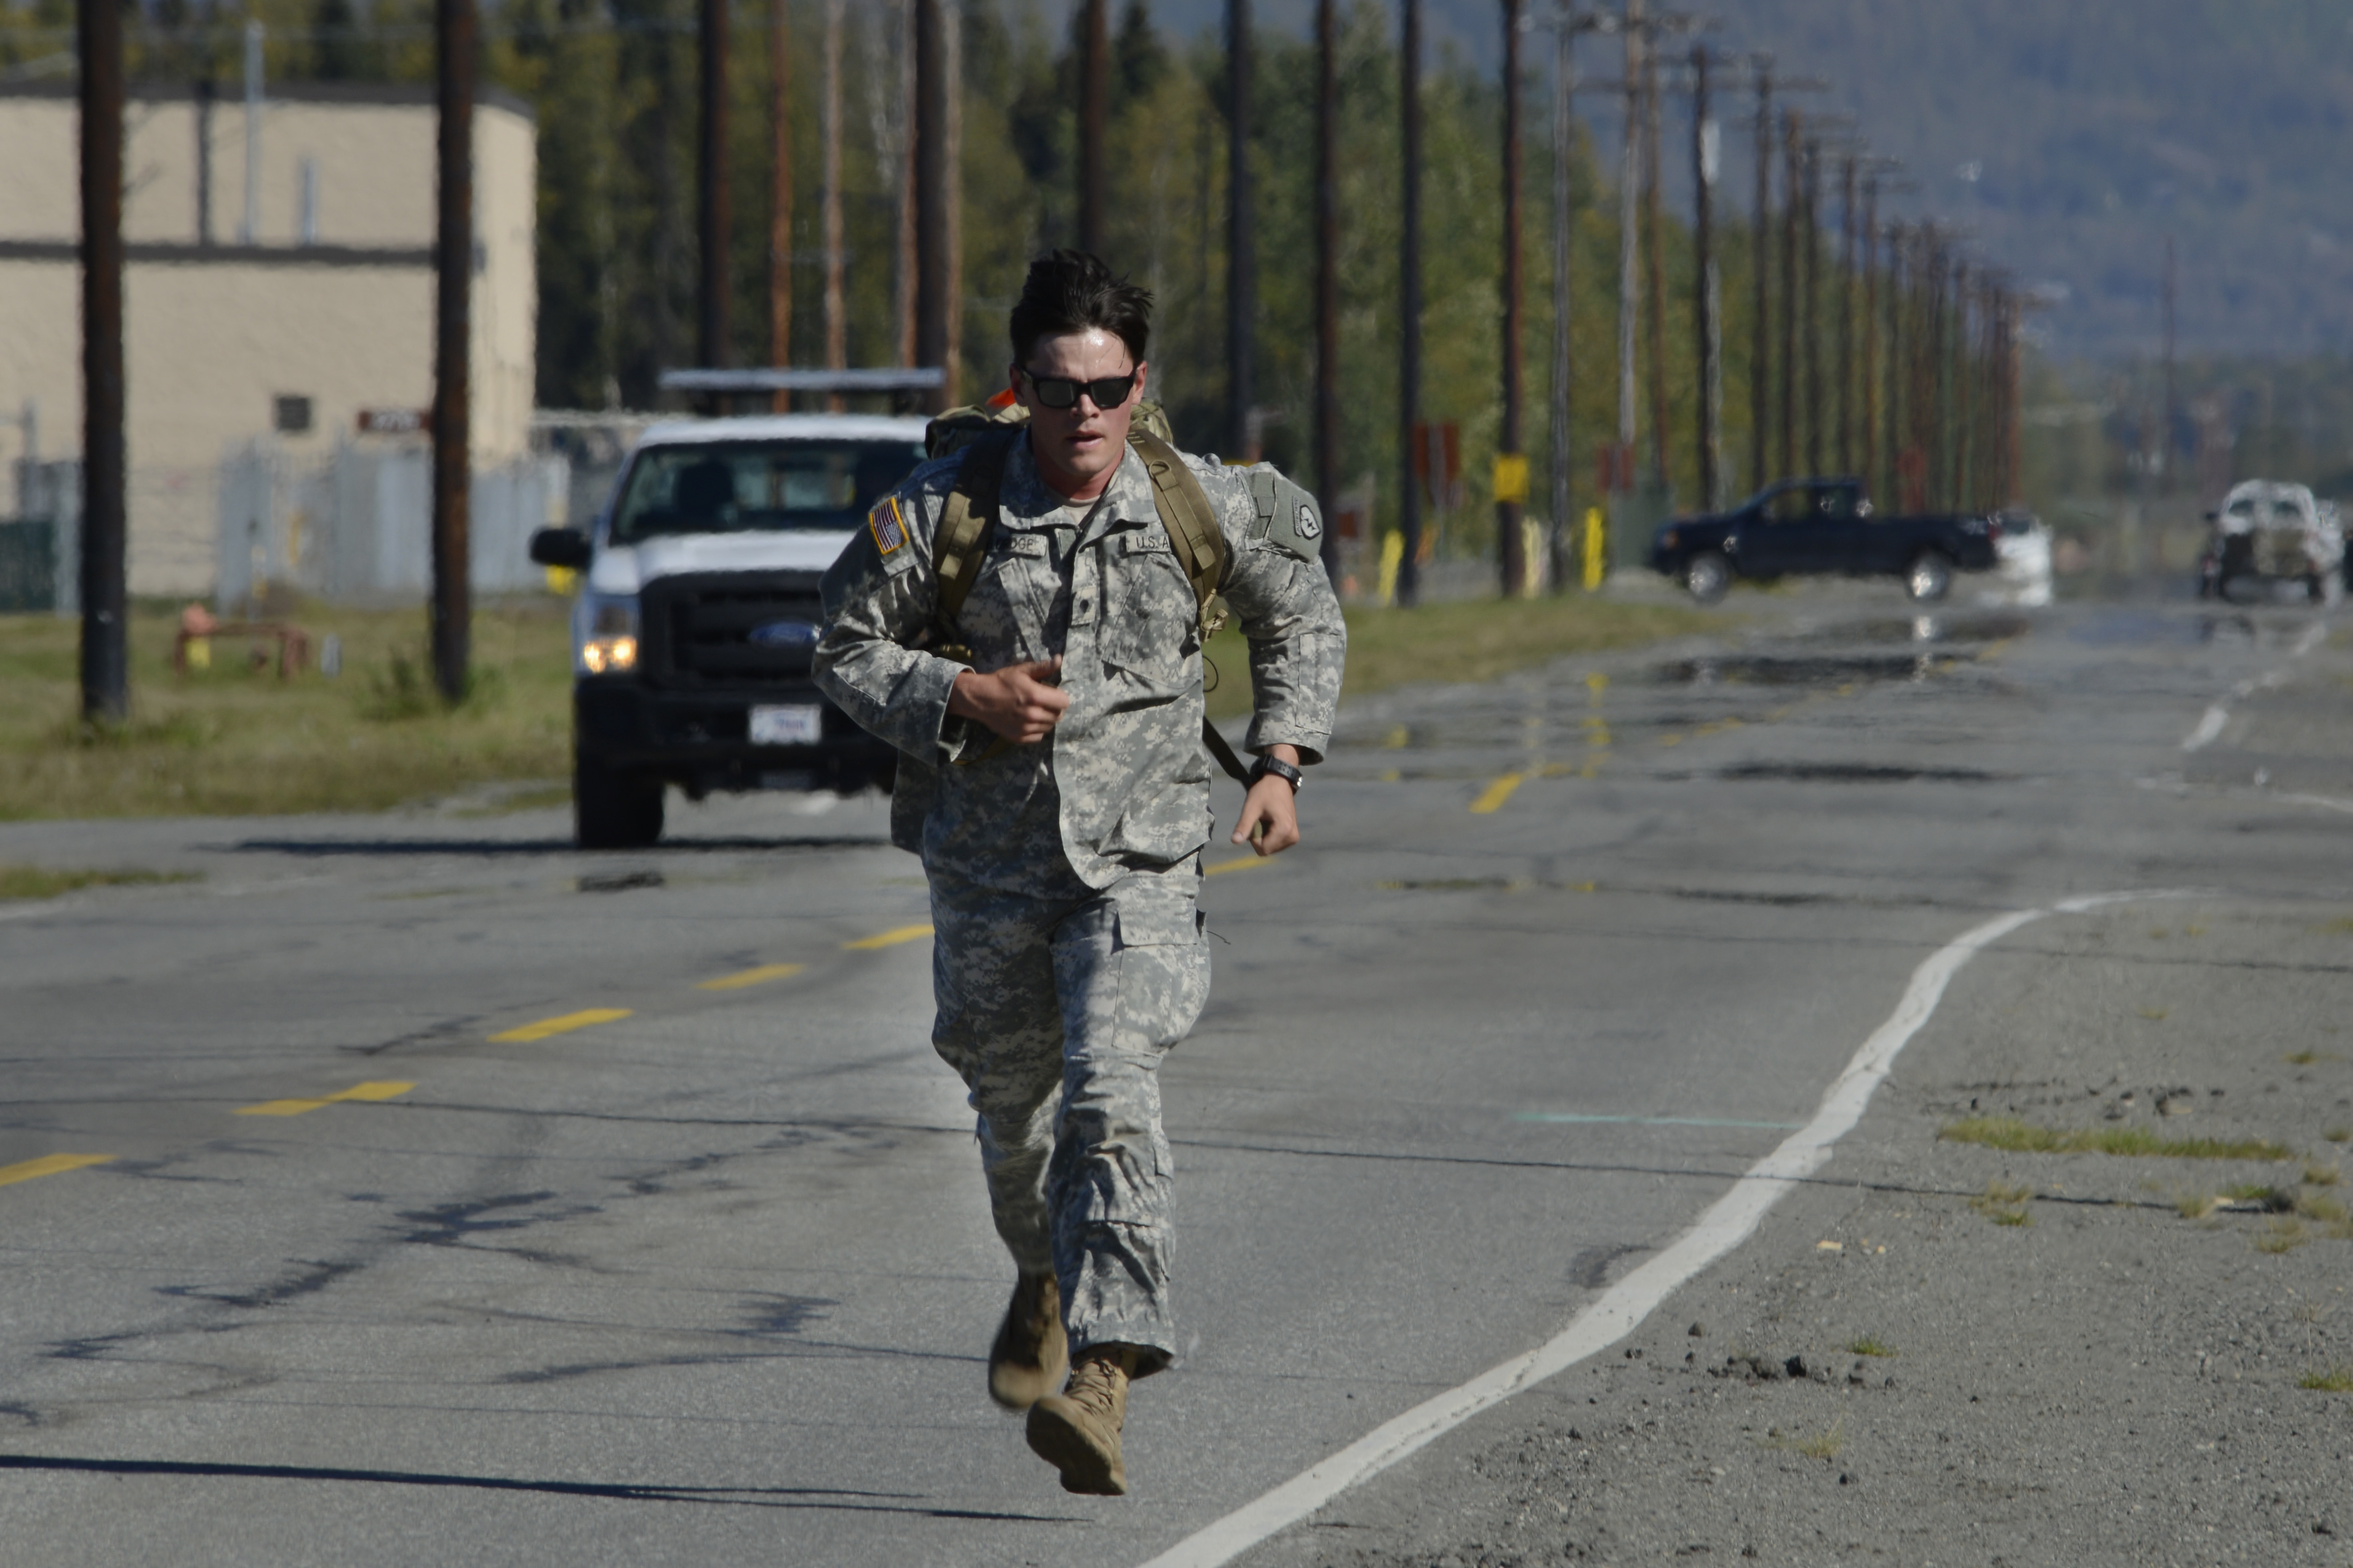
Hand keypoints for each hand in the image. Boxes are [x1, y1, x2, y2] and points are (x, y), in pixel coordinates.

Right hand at [948, 656, 1069, 743]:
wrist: (979, 699)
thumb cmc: (1001, 682)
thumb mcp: (1022, 671)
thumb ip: (1043, 667)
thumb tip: (1059, 659)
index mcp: (1036, 696)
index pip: (1064, 702)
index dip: (1060, 696)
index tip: (1052, 693)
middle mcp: (1033, 715)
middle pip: (1058, 715)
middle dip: (1054, 708)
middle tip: (1043, 702)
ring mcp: (1026, 728)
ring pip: (1049, 726)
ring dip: (1046, 719)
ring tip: (1035, 710)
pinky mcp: (1019, 737)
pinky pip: (1039, 736)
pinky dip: (1037, 729)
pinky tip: (1028, 720)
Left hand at [1229, 745, 1301, 855]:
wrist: (1280, 781)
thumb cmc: (1265, 792)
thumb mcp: (1251, 808)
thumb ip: (1244, 825)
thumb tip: (1234, 841)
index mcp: (1284, 830)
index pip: (1263, 849)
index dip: (1254, 838)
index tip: (1255, 821)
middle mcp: (1293, 837)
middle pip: (1267, 850)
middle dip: (1259, 838)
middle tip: (1260, 819)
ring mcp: (1294, 837)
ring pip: (1271, 848)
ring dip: (1264, 837)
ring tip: (1266, 819)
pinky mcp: (1293, 836)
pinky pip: (1276, 844)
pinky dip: (1270, 835)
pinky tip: (1270, 821)